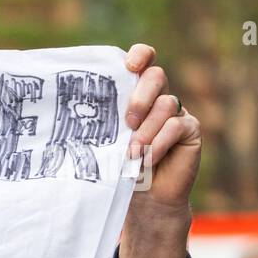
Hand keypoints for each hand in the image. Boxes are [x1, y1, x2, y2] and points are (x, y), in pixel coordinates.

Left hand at [116, 44, 201, 257]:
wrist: (144, 202)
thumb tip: (67, 111)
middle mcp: (157, 98)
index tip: (129, 64)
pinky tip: (147, 159)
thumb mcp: (103, 143)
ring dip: (146, 129)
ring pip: (166, 103)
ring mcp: (176, 113)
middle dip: (140, 95)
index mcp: (134, 94)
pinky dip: (159, 142)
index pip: (143, 61)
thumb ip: (99, 123)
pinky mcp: (190, 130)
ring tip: (132, 152)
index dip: (140, 55)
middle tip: (126, 120)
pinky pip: (178, 125)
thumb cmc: (116, 169)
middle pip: (156, 76)